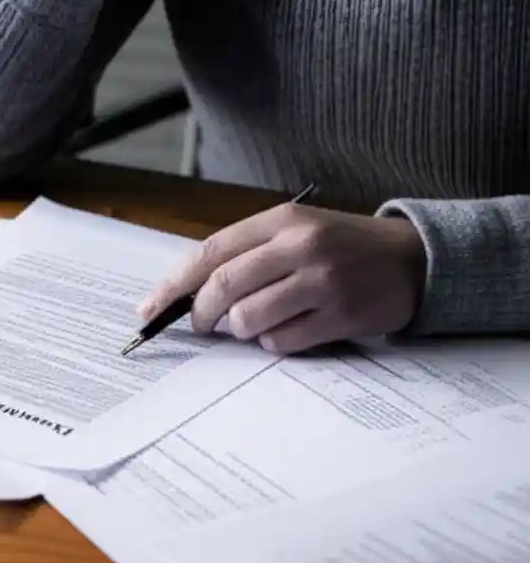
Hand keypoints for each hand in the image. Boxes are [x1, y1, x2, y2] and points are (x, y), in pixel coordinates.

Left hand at [138, 203, 426, 353]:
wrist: (413, 260)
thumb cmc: (340, 248)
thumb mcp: (294, 232)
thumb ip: (246, 254)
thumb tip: (187, 294)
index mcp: (282, 220)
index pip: (210, 252)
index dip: (173, 285)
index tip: (150, 309)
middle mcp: (301, 246)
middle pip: (223, 286)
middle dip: (201, 313)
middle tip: (201, 325)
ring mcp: (323, 281)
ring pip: (248, 319)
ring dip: (241, 330)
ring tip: (259, 322)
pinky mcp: (342, 316)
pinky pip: (281, 342)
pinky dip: (274, 342)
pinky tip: (292, 329)